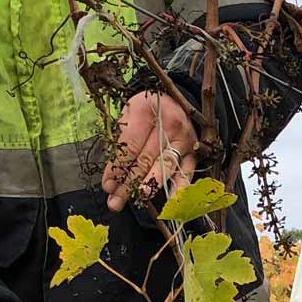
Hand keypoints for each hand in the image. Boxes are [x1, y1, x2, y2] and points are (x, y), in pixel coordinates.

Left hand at [103, 90, 197, 211]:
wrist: (176, 99)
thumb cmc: (146, 110)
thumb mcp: (127, 115)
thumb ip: (120, 143)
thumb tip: (112, 177)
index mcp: (145, 111)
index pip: (130, 146)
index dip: (117, 168)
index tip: (108, 186)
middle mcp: (167, 124)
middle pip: (145, 159)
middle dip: (128, 183)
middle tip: (116, 201)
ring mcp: (183, 139)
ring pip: (165, 167)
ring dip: (150, 185)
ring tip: (139, 197)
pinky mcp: (194, 151)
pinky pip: (187, 172)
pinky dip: (180, 188)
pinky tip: (171, 201)